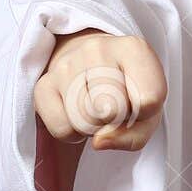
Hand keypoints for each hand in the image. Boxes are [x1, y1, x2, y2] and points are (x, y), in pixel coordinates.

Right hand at [34, 29, 166, 153]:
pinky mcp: (43, 84)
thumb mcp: (149, 111)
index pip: (149, 100)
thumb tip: (99, 141)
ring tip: (96, 108)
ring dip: (93, 127)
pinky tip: (77, 114)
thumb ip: (136, 134)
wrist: (94, 62)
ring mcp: (66, 64)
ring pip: (85, 122)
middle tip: (115, 106)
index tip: (139, 101)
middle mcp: (97, 49)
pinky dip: (72, 132)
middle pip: (112, 111)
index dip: (145, 113)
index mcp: (133, 48)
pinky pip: (61, 129)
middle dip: (116, 120)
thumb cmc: (128, 90)